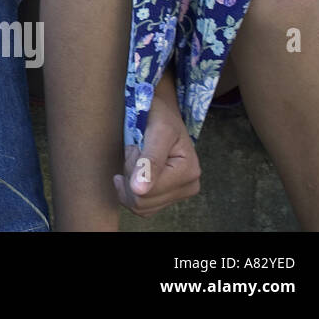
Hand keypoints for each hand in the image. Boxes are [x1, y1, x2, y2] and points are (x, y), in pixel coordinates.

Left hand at [113, 72, 200, 215]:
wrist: (163, 112)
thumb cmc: (159, 115)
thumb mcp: (157, 131)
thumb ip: (150, 161)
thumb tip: (139, 190)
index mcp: (188, 172)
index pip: (144, 192)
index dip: (130, 169)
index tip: (134, 146)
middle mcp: (190, 186)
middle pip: (142, 202)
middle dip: (129, 177)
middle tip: (133, 151)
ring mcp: (181, 193)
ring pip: (141, 207)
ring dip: (129, 183)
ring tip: (135, 159)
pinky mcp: (171, 195)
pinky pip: (144, 207)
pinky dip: (131, 191)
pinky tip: (131, 173)